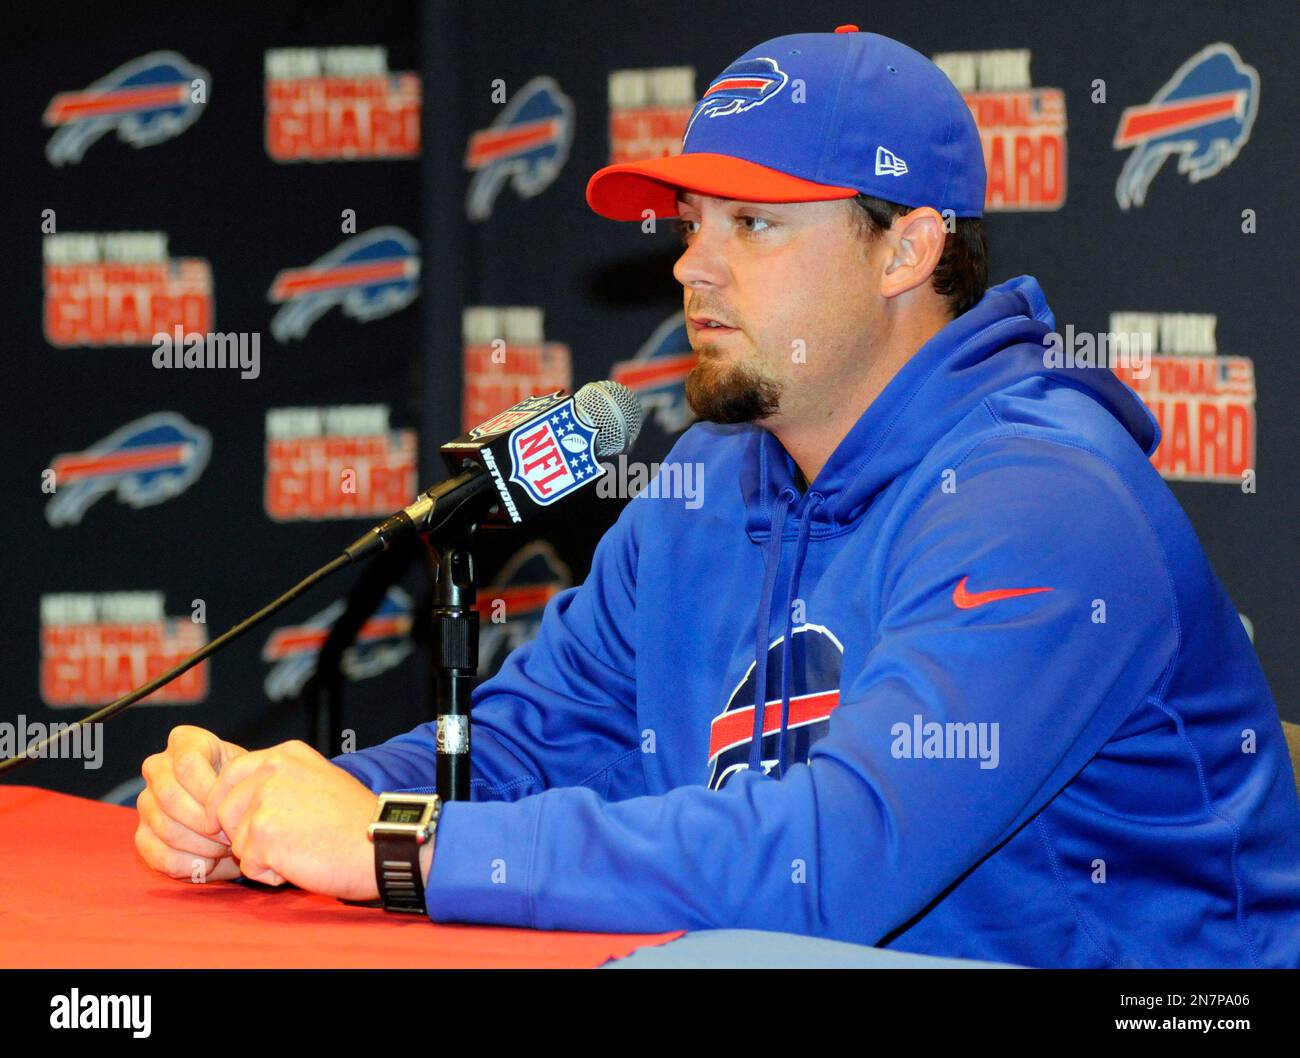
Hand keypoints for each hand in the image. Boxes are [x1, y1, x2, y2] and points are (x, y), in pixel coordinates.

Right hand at [136, 725, 247, 881]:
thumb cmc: (246, 787)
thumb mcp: (250, 772)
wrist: (240, 810)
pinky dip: (189, 864)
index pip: (187, 764)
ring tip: (225, 847)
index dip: (210, 792)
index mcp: (184, 742)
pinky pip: (159, 855)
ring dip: (202, 845)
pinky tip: (209, 863)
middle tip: (231, 835)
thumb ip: (241, 778)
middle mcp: (158, 767)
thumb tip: (229, 804)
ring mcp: (146, 801)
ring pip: (166, 828)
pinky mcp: (142, 835)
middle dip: (206, 823)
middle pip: (170, 797)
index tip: (232, 807)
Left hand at [203, 739, 380, 900]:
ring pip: (235, 840)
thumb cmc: (356, 820)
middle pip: (223, 809)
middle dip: (243, 833)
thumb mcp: (319, 780)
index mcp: (286, 755)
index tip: (233, 822)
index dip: (226, 801)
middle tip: (283, 842)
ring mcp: (265, 801)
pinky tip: (302, 863)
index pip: (231, 773)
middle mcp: (272, 771)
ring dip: (260, 856)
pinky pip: (248, 865)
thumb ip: (281, 781)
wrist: (382, 844)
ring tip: (299, 850)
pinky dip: (271, 875)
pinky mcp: (263, 834)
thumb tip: (241, 798)